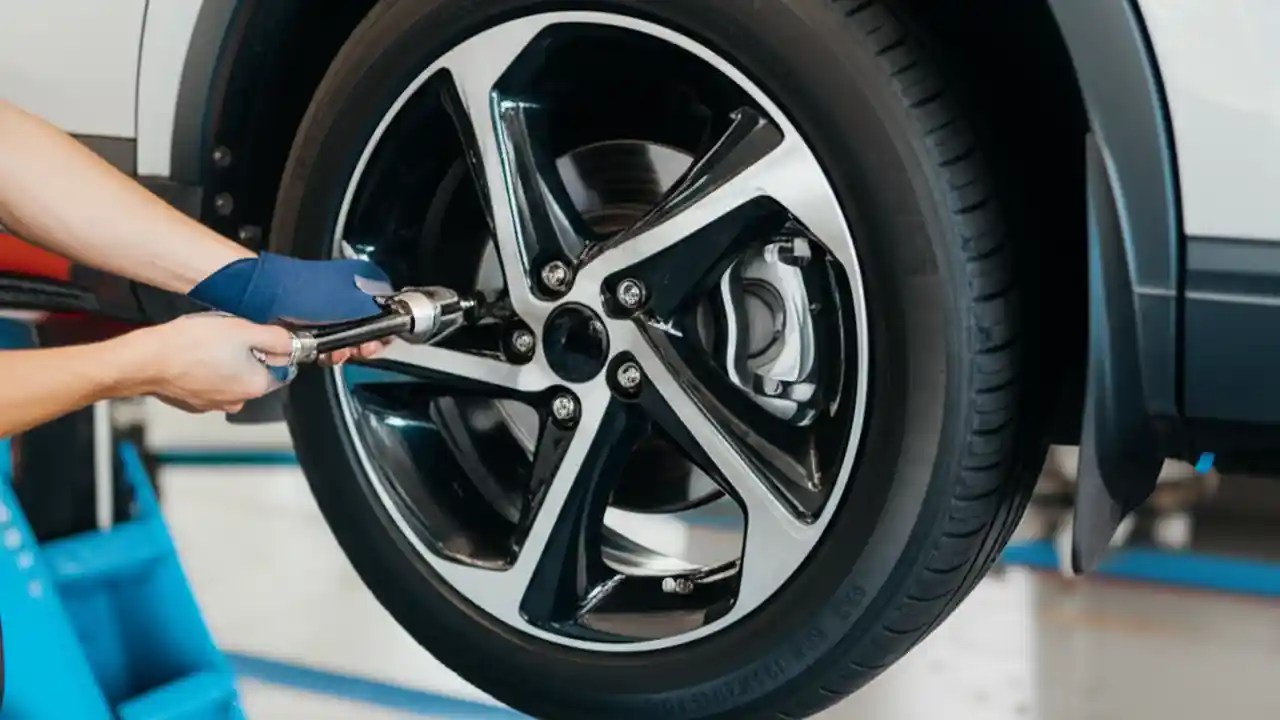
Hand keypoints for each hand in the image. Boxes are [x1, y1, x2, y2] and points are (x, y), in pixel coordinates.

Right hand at [119, 314, 293, 413]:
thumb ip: (275, 338)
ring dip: (225, 362)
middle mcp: (238, 401)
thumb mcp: (243, 330)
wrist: (146, 360)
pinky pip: (209, 383)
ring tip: (206, 344)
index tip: (257, 336)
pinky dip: (205, 370)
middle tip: (227, 336)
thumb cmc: (191, 345)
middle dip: (247, 354)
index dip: (273, 348)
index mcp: (256, 385)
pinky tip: (193, 355)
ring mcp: (213, 404)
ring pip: (231, 377)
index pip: (283, 368)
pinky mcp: (193, 402)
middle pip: (256, 373)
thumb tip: (293, 344)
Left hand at [188, 252, 392, 365]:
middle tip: (358, 350)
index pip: (377, 312)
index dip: (381, 329)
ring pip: (343, 342)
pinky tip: (323, 357)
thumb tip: (389, 314)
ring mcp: (320, 318)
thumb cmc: (296, 291)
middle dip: (362, 345)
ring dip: (344, 353)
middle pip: (362, 331)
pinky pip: (322, 349)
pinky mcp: (303, 332)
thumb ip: (368, 307)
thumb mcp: (340, 298)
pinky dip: (325, 356)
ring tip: (336, 355)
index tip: (377, 340)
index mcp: (351, 289)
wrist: (256, 298)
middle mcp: (337, 303)